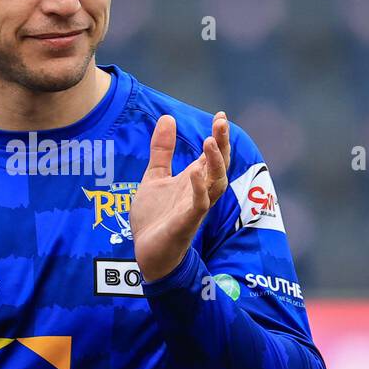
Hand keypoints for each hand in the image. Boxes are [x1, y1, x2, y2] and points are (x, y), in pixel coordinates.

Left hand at [130, 111, 229, 281]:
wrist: (145, 252)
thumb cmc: (154, 218)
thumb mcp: (155, 177)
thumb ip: (162, 150)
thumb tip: (168, 117)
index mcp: (195, 180)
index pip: (212, 155)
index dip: (218, 136)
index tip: (220, 115)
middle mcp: (200, 192)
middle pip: (220, 165)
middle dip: (222, 144)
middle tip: (221, 122)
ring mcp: (195, 208)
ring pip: (216, 184)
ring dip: (214, 163)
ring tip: (208, 141)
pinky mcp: (187, 223)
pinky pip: (200, 205)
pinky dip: (199, 188)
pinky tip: (194, 172)